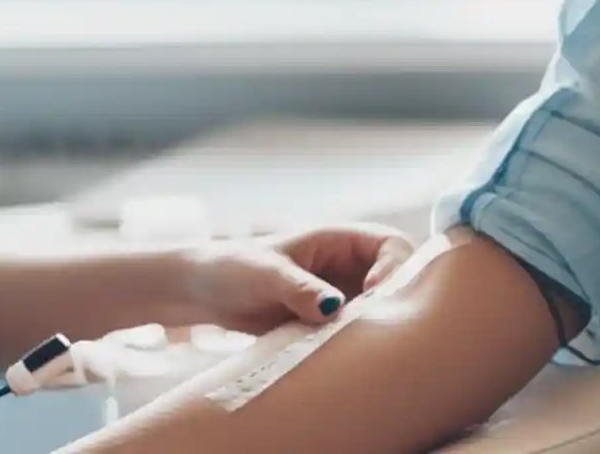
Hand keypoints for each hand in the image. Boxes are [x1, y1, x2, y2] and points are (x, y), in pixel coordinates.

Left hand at [185, 224, 415, 333]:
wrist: (203, 293)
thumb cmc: (231, 268)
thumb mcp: (264, 274)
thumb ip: (298, 288)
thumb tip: (333, 307)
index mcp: (339, 239)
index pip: (393, 244)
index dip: (395, 269)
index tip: (374, 297)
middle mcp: (347, 266)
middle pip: (397, 281)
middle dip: (393, 303)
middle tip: (373, 330)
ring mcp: (341, 296)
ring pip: (380, 312)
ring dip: (375, 329)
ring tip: (358, 348)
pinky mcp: (328, 324)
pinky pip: (357, 334)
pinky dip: (357, 345)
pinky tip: (344, 359)